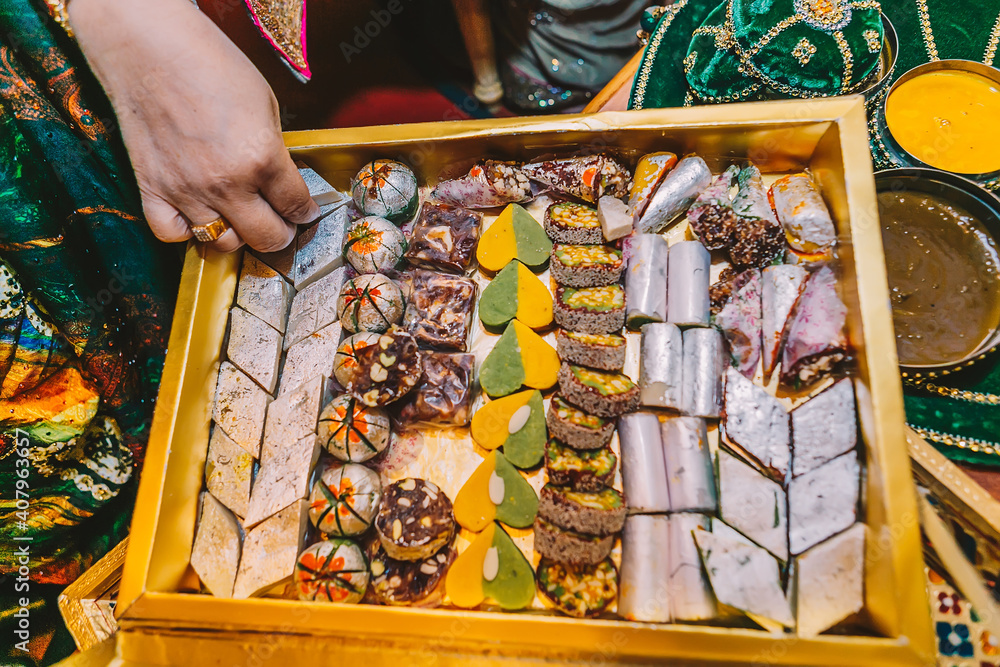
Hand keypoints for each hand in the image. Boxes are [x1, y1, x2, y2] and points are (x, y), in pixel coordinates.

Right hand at [69, 0, 319, 251]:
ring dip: (238, 235)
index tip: (305, 212)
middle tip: (281, 224)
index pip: (296, 207)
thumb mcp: (266, 105)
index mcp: (262, 158)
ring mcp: (187, 191)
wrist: (150, 49)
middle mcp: (226, 183)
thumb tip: (281, 182)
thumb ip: (275, 152)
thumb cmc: (211, 65)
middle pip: (268, 239)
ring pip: (223, 243)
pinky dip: (188, 231)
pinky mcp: (152, 189)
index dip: (306, 212)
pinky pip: (173, 233)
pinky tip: (197, 214)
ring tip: (240, 218)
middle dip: (282, 234)